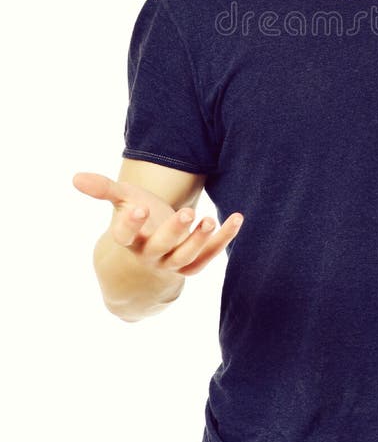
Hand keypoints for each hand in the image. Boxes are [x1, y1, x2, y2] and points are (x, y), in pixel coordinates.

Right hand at [72, 172, 242, 275]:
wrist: (148, 260)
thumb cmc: (138, 221)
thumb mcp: (123, 203)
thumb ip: (104, 190)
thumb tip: (76, 177)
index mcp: (130, 241)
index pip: (124, 237)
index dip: (130, 224)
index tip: (138, 207)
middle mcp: (150, 255)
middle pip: (161, 248)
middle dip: (174, 231)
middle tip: (187, 211)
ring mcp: (172, 262)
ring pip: (186, 258)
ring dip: (199, 241)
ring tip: (210, 219)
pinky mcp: (192, 264)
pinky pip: (209, 256)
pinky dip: (224, 240)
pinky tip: (237, 218)